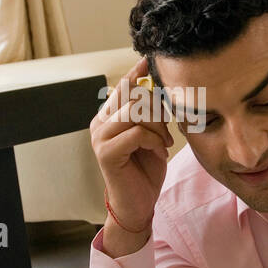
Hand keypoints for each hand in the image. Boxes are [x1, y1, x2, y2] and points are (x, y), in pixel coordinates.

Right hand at [91, 56, 173, 254]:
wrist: (137, 205)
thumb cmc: (146, 170)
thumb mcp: (152, 136)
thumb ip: (149, 114)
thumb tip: (156, 86)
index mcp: (109, 117)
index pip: (123, 87)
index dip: (137, 73)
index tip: (150, 62)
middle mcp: (100, 123)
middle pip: (132, 95)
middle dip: (157, 109)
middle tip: (167, 131)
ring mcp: (100, 137)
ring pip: (134, 111)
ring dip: (157, 126)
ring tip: (164, 143)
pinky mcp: (106, 153)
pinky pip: (136, 133)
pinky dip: (154, 140)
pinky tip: (159, 152)